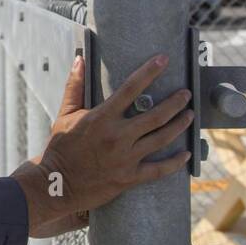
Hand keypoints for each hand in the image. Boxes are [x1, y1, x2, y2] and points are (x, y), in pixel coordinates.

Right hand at [12, 53, 192, 236]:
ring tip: (190, 115)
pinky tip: (187, 153)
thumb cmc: (60, 148)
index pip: (130, 88)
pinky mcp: (129, 178)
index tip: (163, 59)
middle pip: (156, 115)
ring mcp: (125, 158)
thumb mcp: (64, 115)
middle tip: (186, 94)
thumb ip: (75, 87)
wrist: (55, 184)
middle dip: (176, 102)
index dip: (149, 71)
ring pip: (162, 138)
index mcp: (102, 118)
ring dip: (180, 125)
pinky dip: (175, 162)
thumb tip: (79, 60)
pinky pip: (159, 170)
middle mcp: (117, 136)